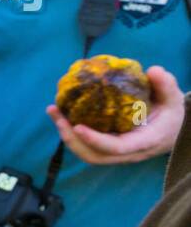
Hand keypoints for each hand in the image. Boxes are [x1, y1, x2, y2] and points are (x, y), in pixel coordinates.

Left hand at [46, 66, 184, 164]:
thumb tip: (153, 71)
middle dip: (71, 139)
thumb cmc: (172, 115)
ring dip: (66, 134)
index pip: (115, 148)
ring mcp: (114, 153)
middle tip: (57, 116)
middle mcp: (125, 153)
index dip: (94, 139)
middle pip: (92, 155)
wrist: (173, 132)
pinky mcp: (106, 147)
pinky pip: (85, 144)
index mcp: (142, 142)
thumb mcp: (173, 99)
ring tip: (54, 111)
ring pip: (85, 152)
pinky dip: (70, 131)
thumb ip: (166, 85)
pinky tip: (61, 112)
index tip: (77, 126)